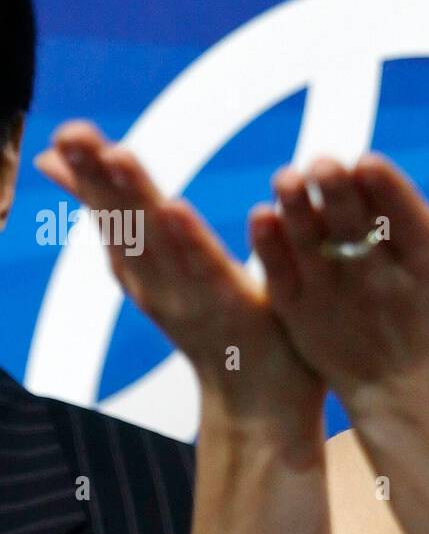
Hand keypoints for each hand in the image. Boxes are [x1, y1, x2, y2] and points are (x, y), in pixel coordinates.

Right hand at [33, 120, 324, 429]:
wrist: (260, 401)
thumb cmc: (218, 330)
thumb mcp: (166, 266)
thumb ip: (129, 220)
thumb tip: (77, 174)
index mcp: (144, 269)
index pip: (109, 213)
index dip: (86, 175)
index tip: (64, 134)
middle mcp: (158, 283)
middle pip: (123, 222)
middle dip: (96, 177)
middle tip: (71, 132)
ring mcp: (191, 297)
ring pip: (159, 242)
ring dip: (136, 198)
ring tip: (117, 155)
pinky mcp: (231, 308)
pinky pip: (207, 270)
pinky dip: (188, 241)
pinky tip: (174, 208)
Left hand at [256, 150, 428, 416]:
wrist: (400, 379)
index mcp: (425, 260)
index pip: (404, 219)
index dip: (386, 192)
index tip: (367, 161)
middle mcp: (381, 279)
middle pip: (356, 228)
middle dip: (338, 193)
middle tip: (321, 162)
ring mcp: (336, 295)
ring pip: (313, 246)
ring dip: (298, 212)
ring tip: (287, 180)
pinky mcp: (299, 309)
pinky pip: (281, 273)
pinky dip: (270, 247)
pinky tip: (260, 216)